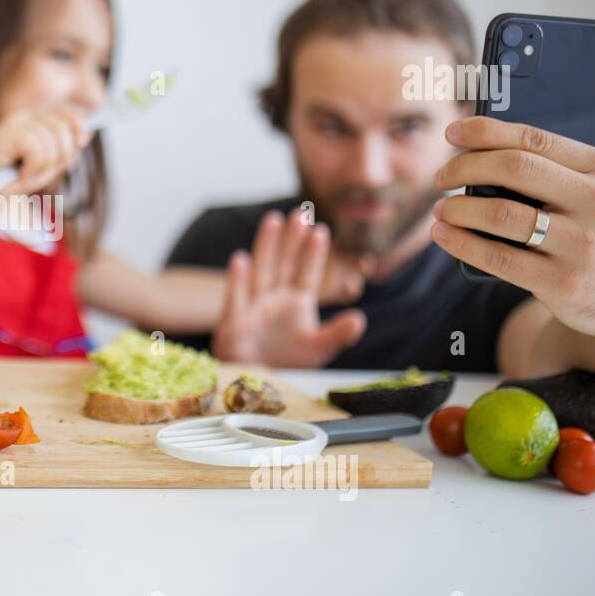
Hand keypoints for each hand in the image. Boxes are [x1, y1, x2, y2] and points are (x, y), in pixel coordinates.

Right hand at [0, 106, 91, 195]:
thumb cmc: (12, 179)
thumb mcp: (45, 165)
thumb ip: (64, 150)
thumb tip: (85, 137)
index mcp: (34, 120)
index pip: (66, 112)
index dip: (78, 126)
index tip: (81, 143)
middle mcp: (25, 116)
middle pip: (63, 128)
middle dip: (62, 155)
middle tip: (43, 170)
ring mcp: (15, 123)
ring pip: (52, 142)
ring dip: (44, 166)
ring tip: (28, 174)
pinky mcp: (8, 134)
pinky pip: (38, 150)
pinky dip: (35, 167)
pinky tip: (23, 174)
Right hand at [211, 209, 367, 367]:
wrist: (253, 382)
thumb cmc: (287, 364)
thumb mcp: (318, 349)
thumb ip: (338, 334)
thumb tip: (360, 318)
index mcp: (298, 303)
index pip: (308, 274)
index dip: (314, 254)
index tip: (321, 231)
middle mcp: (276, 298)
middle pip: (285, 264)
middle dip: (292, 239)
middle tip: (300, 213)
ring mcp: (254, 306)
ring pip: (262, 271)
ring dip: (267, 246)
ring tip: (273, 220)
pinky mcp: (234, 320)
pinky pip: (237, 297)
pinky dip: (238, 280)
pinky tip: (241, 260)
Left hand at [432, 62, 594, 339]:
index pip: (536, 138)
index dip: (486, 131)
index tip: (453, 132)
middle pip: (514, 169)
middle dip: (464, 167)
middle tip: (441, 176)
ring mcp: (581, 245)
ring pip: (502, 214)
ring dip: (458, 208)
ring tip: (440, 208)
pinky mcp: (562, 282)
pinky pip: (499, 257)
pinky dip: (462, 244)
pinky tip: (443, 235)